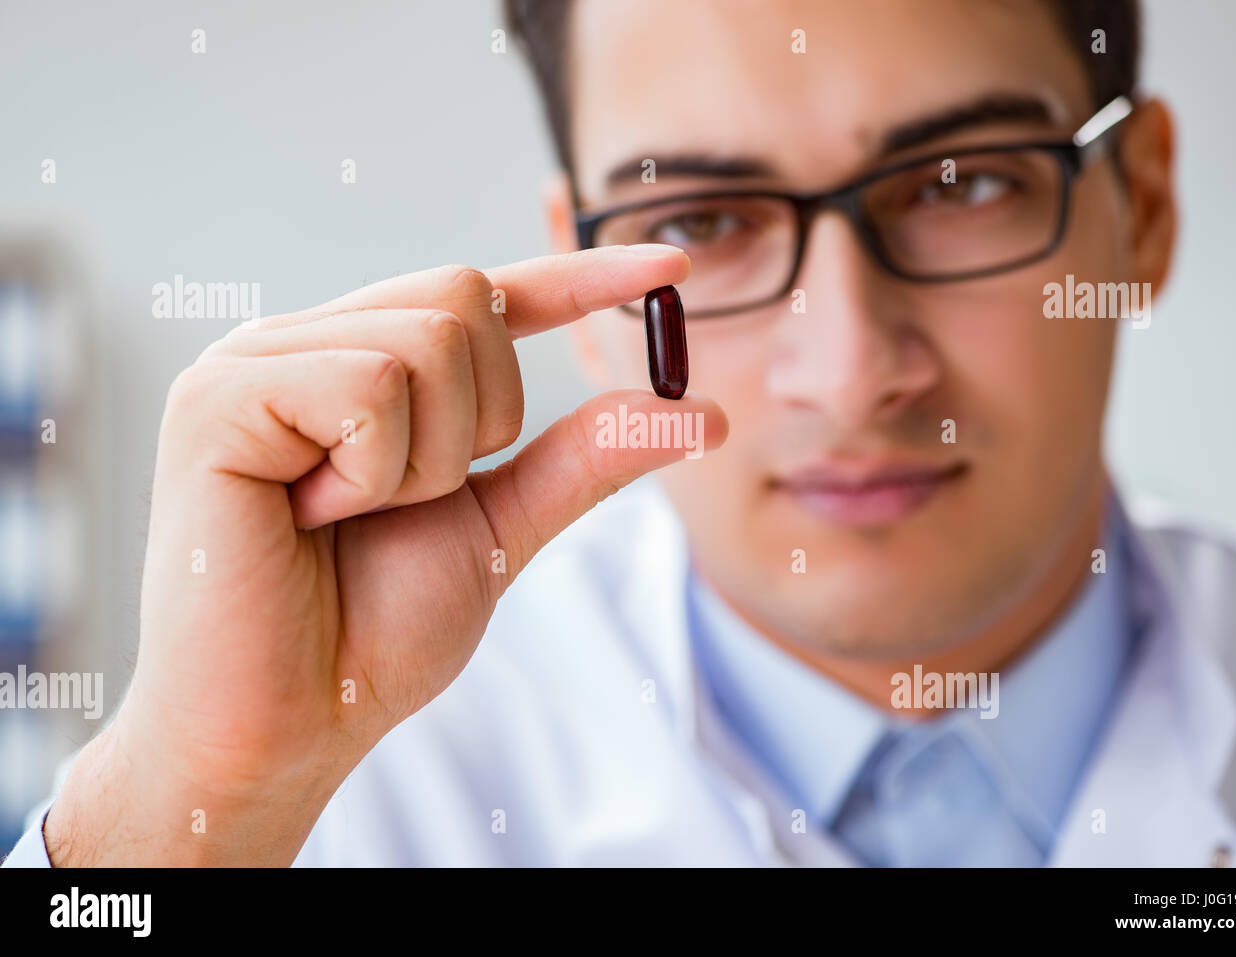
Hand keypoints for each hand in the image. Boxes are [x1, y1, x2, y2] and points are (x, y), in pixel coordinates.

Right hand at [42, 245, 725, 864]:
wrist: (284, 724)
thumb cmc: (371, 632)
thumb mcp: (501, 528)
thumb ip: (586, 459)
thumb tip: (705, 413)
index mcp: (365, 366)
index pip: (488, 293)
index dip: (582, 274)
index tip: (676, 267)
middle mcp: (310, 345)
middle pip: (467, 299)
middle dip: (480, 420)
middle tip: (403, 501)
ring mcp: (257, 363)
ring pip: (430, 341)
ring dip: (426, 461)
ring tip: (348, 517)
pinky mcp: (218, 397)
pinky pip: (368, 386)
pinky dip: (374, 470)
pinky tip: (311, 516)